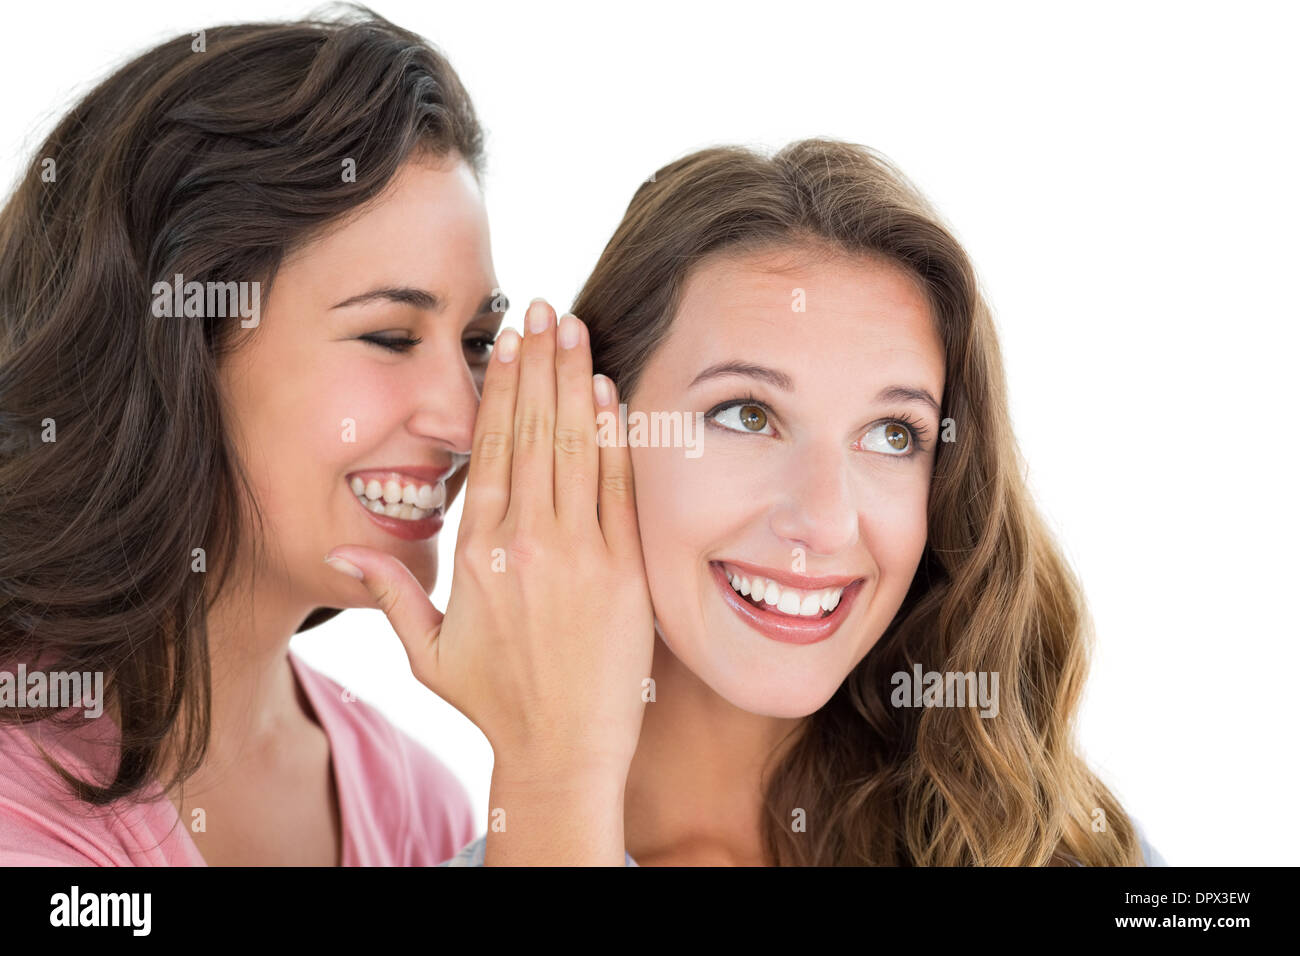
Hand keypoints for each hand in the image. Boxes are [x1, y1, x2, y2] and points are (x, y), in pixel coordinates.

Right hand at [325, 298, 654, 862]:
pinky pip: (617, 486)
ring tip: (577, 328)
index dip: (502, 387)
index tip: (508, 341)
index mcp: (476, 553)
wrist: (564, 749)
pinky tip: (610, 393)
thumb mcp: (427, 652)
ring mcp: (579, 552)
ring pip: (576, 447)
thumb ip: (389, 592)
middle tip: (547, 309)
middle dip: (541, 362)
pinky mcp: (623, 568)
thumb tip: (340, 551)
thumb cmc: (495, 702)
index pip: (491, 449)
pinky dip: (615, 436)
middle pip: (534, 431)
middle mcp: (527, 542)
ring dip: (577, 382)